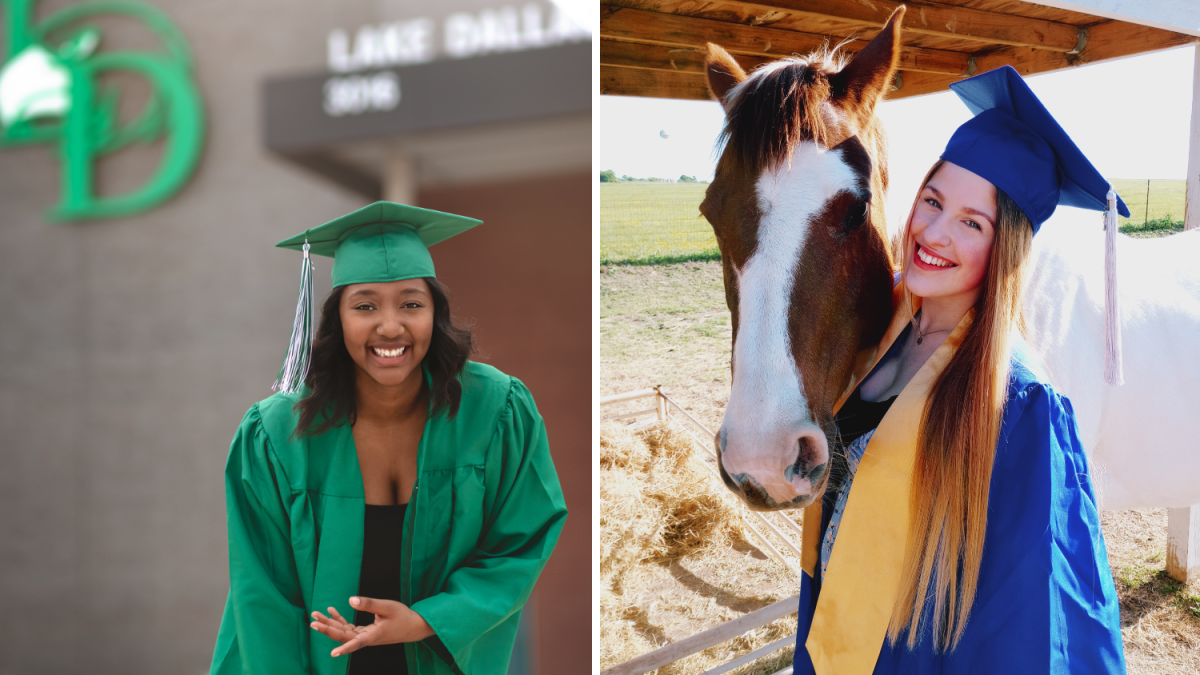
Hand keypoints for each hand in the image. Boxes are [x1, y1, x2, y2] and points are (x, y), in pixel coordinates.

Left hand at [309, 596, 434, 656]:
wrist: (413, 626)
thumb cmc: (402, 616)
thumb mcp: (387, 607)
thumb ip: (369, 604)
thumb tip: (351, 601)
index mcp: (373, 635)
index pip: (356, 643)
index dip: (345, 648)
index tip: (332, 654)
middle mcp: (366, 638)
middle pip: (343, 636)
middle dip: (327, 628)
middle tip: (313, 622)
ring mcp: (365, 636)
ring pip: (344, 632)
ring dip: (330, 624)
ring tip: (316, 616)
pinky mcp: (366, 632)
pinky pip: (349, 628)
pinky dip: (340, 620)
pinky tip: (332, 611)